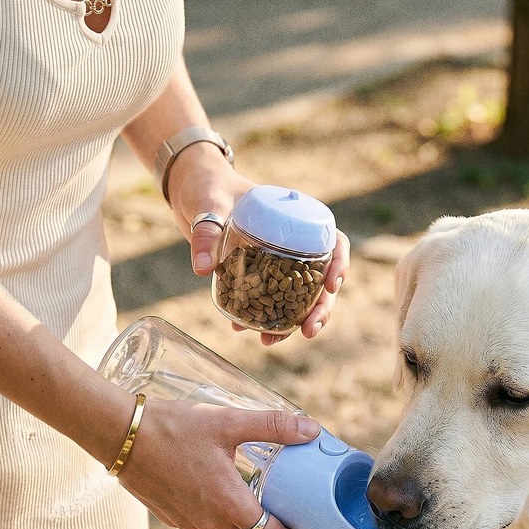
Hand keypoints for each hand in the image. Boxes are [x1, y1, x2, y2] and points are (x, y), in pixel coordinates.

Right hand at [117, 399, 320, 528]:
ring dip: (251, 517)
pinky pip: (207, 520)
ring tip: (269, 494)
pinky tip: (229, 486)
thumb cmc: (170, 428)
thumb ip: (272, 426)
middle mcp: (208, 522)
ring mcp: (187, 521)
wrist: (115, 433)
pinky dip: (225, 510)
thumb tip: (310, 429)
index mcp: (227, 506)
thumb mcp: (227, 422)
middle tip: (299, 511)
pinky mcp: (171, 514)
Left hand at [166, 143, 349, 344]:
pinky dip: (257, 316)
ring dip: (289, 322)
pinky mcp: (256, 274)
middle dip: (318, 309)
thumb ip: (206, 231)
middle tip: (308, 331)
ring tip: (270, 342)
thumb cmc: (207, 186)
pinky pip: (266, 300)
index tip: (332, 286)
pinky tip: (242, 329)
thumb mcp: (209, 203)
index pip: (333, 241)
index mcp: (297, 218)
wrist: (189, 192)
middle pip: (318, 279)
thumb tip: (204, 268)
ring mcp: (276, 261)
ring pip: (296, 296)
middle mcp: (293, 243)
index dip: (339, 264)